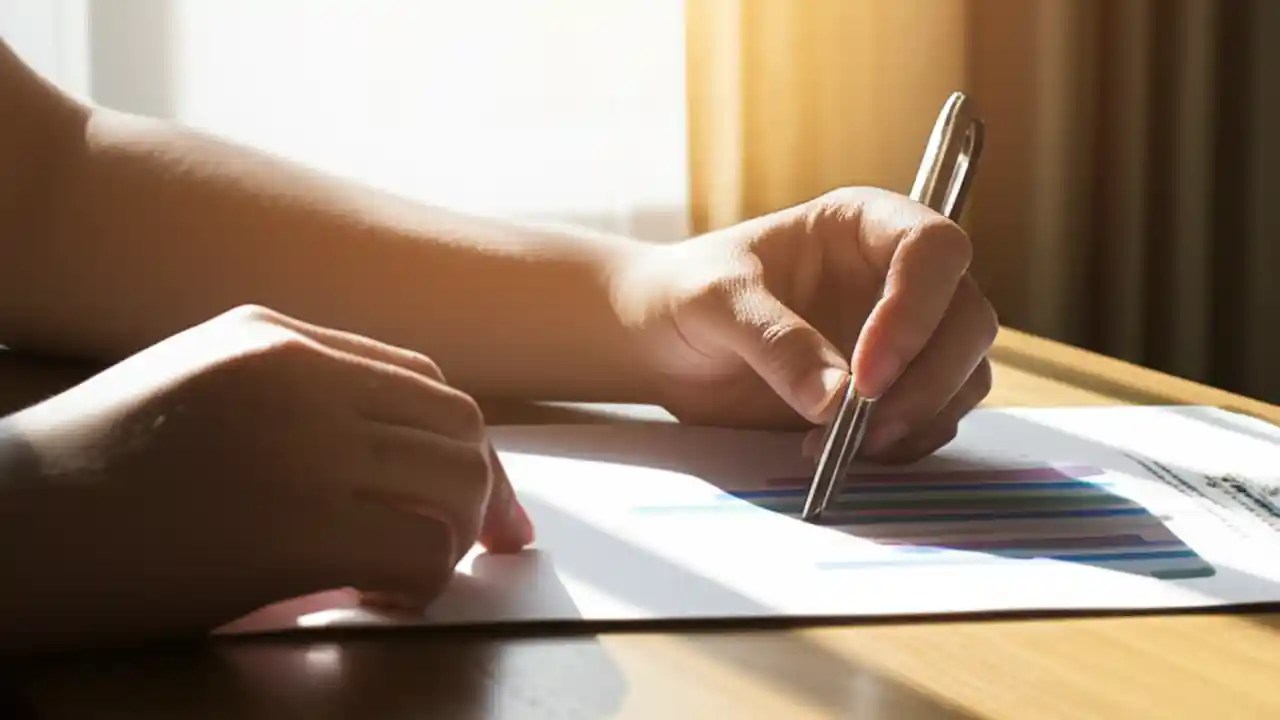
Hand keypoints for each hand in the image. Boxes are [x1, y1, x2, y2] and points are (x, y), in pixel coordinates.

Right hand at [0, 305, 531, 649]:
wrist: (4, 527)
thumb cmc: (92, 473)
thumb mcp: (196, 390)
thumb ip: (293, 397)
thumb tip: (393, 462)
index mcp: (275, 337)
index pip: (426, 382)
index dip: (464, 447)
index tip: (482, 504)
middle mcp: (300, 375)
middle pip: (460, 426)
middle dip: (479, 494)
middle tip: (462, 548)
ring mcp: (302, 446)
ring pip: (458, 480)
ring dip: (453, 536)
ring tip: (404, 573)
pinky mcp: (296, 526)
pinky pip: (422, 549)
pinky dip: (423, 582)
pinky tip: (380, 600)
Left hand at [616, 187, 996, 461]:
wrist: (665, 345)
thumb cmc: (687, 294)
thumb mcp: (715, 303)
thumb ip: (773, 340)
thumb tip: (837, 399)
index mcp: (863, 226)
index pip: (934, 249)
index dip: (917, 309)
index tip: (866, 373)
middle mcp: (897, 277)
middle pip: (968, 319)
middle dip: (928, 379)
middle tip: (865, 426)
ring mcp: (903, 335)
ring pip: (962, 374)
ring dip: (917, 418)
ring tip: (838, 447)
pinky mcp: (893, 389)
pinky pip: (932, 418)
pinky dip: (902, 443)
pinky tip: (839, 453)